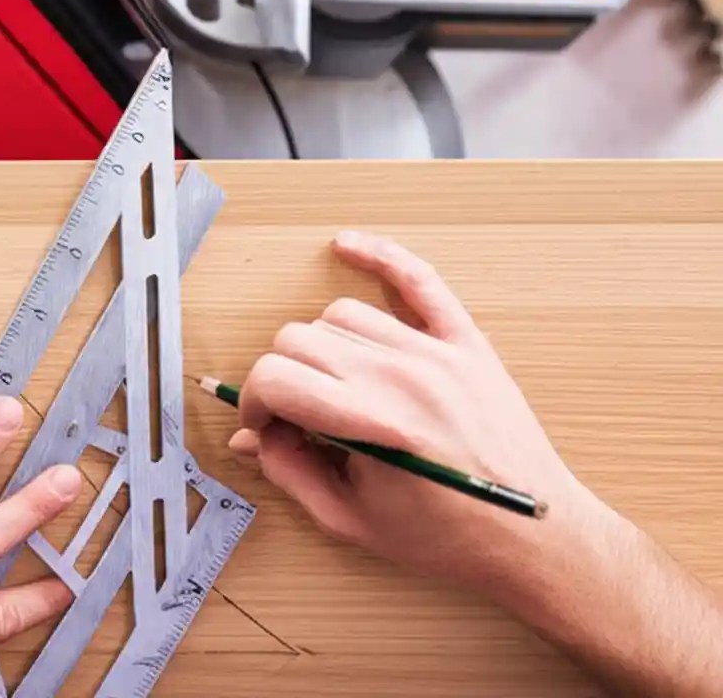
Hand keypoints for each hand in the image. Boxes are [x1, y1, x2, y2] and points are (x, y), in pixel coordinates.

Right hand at [230, 230, 614, 599]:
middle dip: (280, 376)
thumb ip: (290, 471)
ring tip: (332, 383)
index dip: (254, 404)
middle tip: (295, 415)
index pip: (275, 378)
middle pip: (298, 339)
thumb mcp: (351, 521)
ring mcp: (436, 353)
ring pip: (341, 315)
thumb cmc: (446, 537)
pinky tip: (347, 247)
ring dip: (320, 345)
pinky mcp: (465, 343)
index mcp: (372, 425)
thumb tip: (250, 439)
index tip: (264, 428)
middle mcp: (401, 377)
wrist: (533, 534)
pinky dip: (379, 256)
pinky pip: (418, 280)